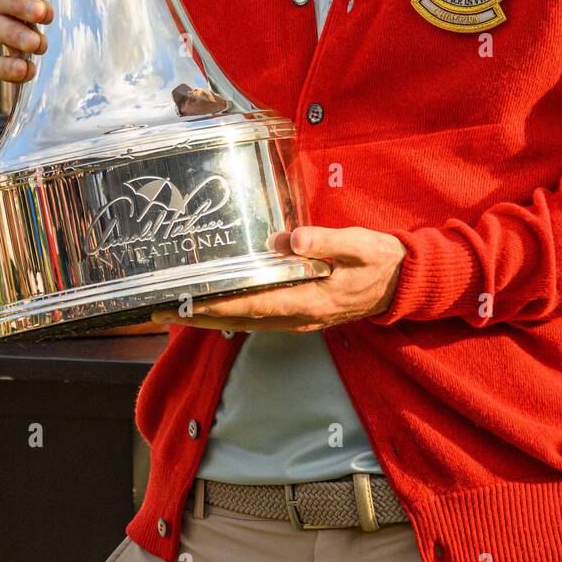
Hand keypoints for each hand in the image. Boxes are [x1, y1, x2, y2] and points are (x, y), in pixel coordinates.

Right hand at [0, 0, 174, 82]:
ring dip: (14, 33)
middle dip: (19, 1)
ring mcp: (18, 37)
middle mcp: (25, 7)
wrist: (107, 73)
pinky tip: (27, 70)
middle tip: (46, 12)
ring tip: (39, 43)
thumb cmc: (110, 23)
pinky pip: (0, 66)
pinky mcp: (18, 68)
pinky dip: (8, 68)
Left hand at [152, 225, 406, 332]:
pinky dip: (232, 313)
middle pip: (239, 320)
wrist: (403, 283)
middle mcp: (298, 316)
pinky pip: (258, 317)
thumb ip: (327, 241)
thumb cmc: (380, 260)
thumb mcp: (359, 245)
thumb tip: (291, 239)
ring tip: (176, 308)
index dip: (215, 307)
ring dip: (211, 317)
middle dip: (198, 316)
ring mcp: (299, 318)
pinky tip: (215, 304)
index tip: (182, 303)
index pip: (252, 307)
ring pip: (245, 322)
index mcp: (309, 301)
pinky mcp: (300, 312)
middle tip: (159, 309)